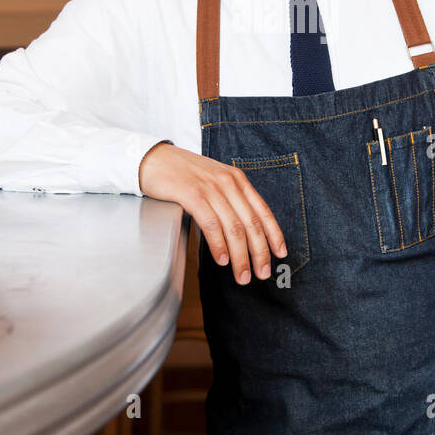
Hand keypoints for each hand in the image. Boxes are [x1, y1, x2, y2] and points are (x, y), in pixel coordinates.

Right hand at [138, 141, 287, 284]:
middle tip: (261, 273)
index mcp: (236, 179)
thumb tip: (242, 230)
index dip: (275, 234)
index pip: (263, 210)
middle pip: (251, 223)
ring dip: (240, 256)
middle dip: (259, 252)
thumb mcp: (213, 180)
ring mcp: (210, 188)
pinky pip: (211, 224)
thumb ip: (229, 198)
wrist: (153, 158)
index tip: (281, 254)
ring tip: (242, 275)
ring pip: (234, 228)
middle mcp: (227, 182)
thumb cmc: (182, 173)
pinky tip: (222, 259)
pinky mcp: (191, 194)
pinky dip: (219, 245)